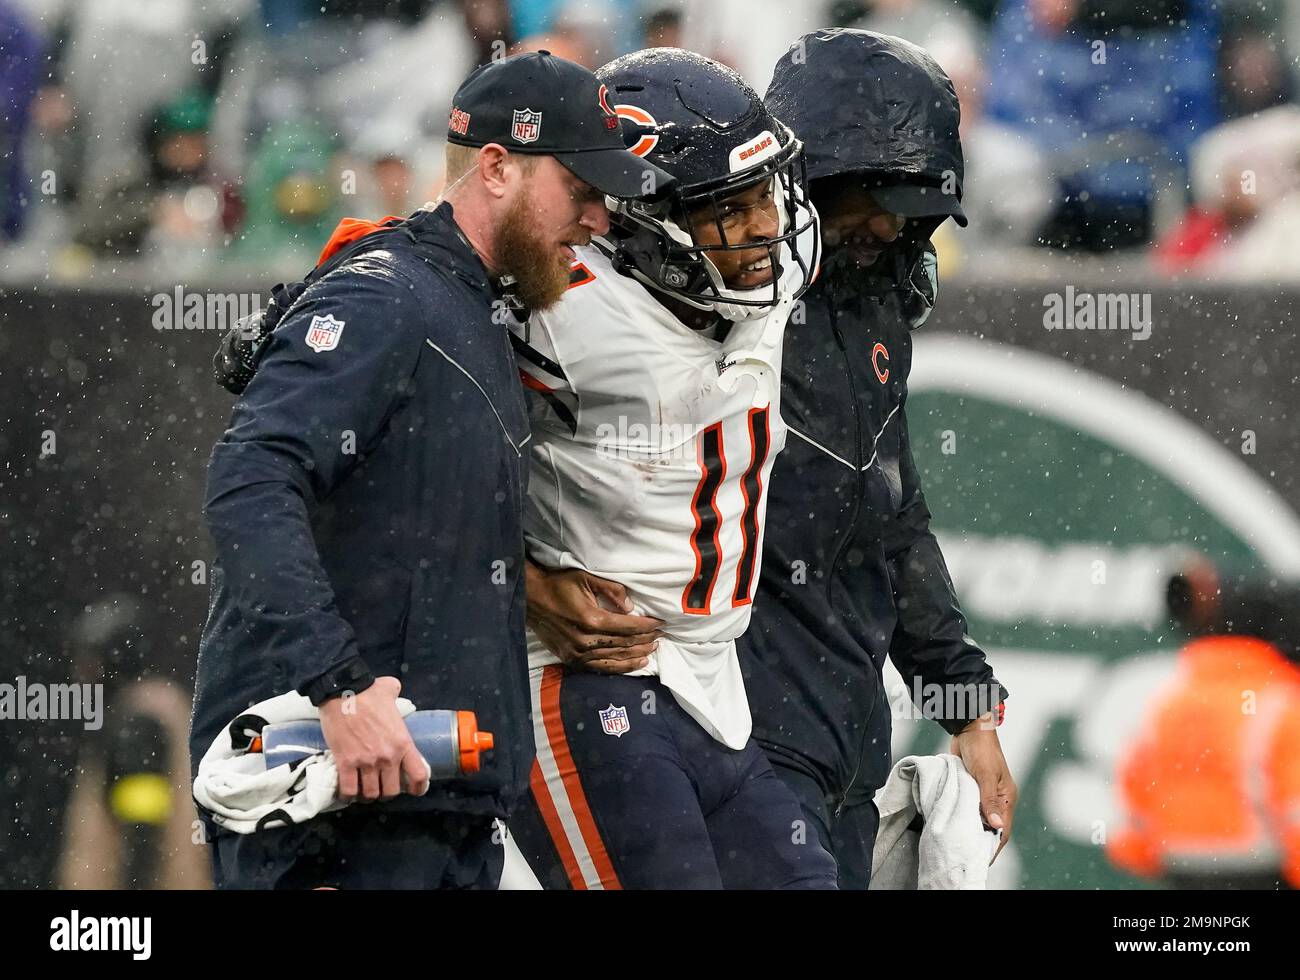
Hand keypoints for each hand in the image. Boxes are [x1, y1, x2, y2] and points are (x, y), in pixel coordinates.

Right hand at [319, 676, 429, 801]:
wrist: (342, 692)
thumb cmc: (368, 691)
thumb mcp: (391, 691)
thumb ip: (397, 694)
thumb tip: (394, 690)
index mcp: (403, 742)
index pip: (419, 775)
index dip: (418, 787)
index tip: (414, 789)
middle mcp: (387, 757)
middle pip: (392, 791)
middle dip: (388, 792)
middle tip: (382, 786)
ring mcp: (366, 762)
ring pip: (371, 794)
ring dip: (368, 795)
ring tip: (365, 789)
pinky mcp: (345, 764)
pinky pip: (348, 791)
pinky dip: (348, 795)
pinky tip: (348, 792)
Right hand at [526, 560, 662, 673]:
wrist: (531, 599)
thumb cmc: (559, 585)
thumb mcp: (586, 578)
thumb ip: (612, 590)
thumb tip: (631, 607)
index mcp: (592, 619)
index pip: (628, 626)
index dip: (647, 626)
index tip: (660, 623)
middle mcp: (586, 640)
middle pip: (625, 644)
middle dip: (645, 640)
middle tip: (660, 637)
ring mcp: (578, 653)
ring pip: (616, 659)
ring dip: (637, 655)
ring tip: (652, 650)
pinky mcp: (572, 659)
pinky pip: (601, 667)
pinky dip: (620, 667)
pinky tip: (634, 665)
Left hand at [949, 713, 1017, 862]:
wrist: (969, 727)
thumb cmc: (981, 748)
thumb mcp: (985, 774)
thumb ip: (988, 799)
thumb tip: (996, 824)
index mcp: (1007, 797)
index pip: (1003, 829)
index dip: (993, 846)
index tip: (980, 859)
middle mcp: (997, 798)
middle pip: (990, 826)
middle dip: (979, 840)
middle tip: (964, 854)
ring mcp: (984, 793)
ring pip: (978, 817)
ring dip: (969, 828)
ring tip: (956, 843)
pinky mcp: (971, 787)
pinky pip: (968, 806)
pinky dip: (961, 815)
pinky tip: (952, 823)